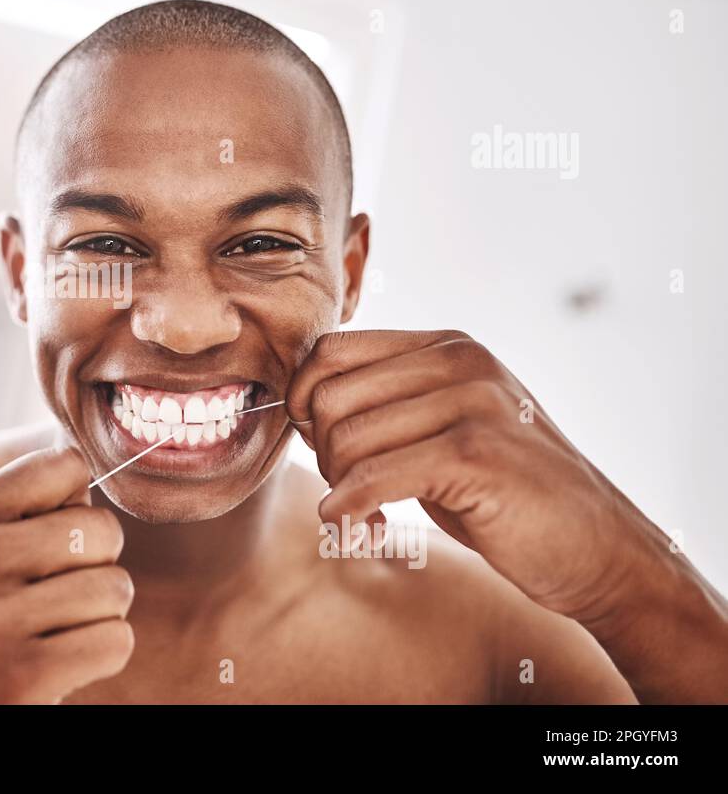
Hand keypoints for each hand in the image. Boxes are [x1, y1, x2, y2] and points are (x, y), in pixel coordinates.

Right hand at [0, 447, 134, 703]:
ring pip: (114, 588)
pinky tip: (64, 661)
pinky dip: (101, 654)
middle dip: (98, 564)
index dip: (77, 502)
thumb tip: (88, 485)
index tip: (57, 539)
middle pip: (101, 530)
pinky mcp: (21, 676)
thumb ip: (6, 511)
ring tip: (58, 629)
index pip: (65, 465)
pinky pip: (114, 641)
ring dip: (100, 616)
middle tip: (64, 593)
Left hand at [286, 329, 665, 624]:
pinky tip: (363, 527)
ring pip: (346, 438)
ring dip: (340, 487)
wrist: (597, 550)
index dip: (304, 401)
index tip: (320, 447)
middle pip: (329, 395)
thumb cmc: (504, 495)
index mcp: (448, 346)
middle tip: (346, 489)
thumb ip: (388, 402)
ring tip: (365, 513)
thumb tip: (297, 399)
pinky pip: (373, 477)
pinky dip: (351, 508)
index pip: (331, 351)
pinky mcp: (477, 454)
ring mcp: (474, 402)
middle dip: (321, 452)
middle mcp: (461, 360)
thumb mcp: (444, 428)